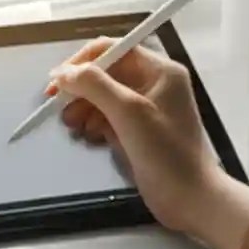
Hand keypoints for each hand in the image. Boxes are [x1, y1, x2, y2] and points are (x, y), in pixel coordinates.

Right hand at [47, 37, 230, 237]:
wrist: (190, 199)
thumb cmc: (166, 152)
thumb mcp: (129, 112)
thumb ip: (95, 85)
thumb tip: (63, 72)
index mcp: (160, 71)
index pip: (114, 50)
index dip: (83, 61)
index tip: (57, 80)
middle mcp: (154, 84)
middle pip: (106, 74)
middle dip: (81, 88)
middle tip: (58, 106)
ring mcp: (147, 108)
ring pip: (104, 97)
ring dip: (84, 107)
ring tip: (72, 125)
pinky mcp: (139, 131)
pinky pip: (109, 117)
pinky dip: (95, 123)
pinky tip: (89, 136)